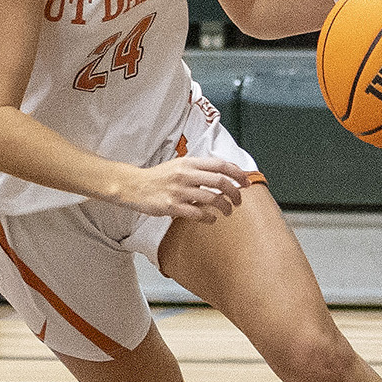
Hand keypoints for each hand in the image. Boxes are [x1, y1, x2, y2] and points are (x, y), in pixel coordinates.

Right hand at [114, 156, 251, 222]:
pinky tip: (211, 219)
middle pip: (220, 182)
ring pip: (211, 199)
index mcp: (189, 162)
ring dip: (225, 207)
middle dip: (235, 193)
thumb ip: (199, 168)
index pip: (220, 164)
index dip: (238, 173)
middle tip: (239, 201)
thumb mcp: (179, 165)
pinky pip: (197, 214)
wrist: (135, 185)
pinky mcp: (172, 206)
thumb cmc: (159, 177)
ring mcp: (179, 191)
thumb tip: (224, 173)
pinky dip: (209, 218)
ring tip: (227, 211)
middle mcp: (185, 175)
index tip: (246, 182)